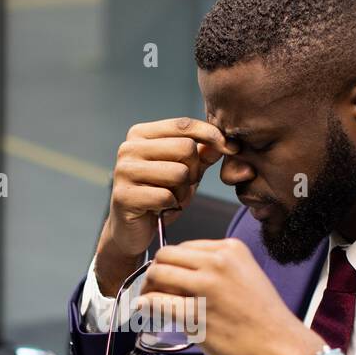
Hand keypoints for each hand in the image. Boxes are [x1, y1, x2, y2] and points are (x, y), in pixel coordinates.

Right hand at [94, 118, 232, 295]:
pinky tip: (161, 210)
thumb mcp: (186, 172)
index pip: (183, 125)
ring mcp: (124, 171)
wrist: (133, 230)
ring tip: (171, 198)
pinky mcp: (124, 196)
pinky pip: (166, 196)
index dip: (211, 134)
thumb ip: (203, 155)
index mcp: (140, 134)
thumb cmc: (160, 196)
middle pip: (185, 148)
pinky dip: (171, 206)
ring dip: (183, 191)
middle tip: (184, 186)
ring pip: (179, 173)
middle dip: (194, 171)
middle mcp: (129, 148)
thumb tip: (226, 143)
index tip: (231, 148)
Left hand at [136, 238, 325, 354]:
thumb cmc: (265, 321)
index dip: (171, 264)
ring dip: (147, 290)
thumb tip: (181, 279)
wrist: (283, 350)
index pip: (184, 247)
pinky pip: (157, 303)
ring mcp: (206, 287)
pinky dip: (146, 307)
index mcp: (231, 250)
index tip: (169, 280)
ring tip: (150, 305)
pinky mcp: (196, 314)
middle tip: (153, 291)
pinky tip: (147, 314)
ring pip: (158, 275)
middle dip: (154, 273)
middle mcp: (218, 263)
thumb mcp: (245, 279)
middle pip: (166, 256)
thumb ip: (216, 273)